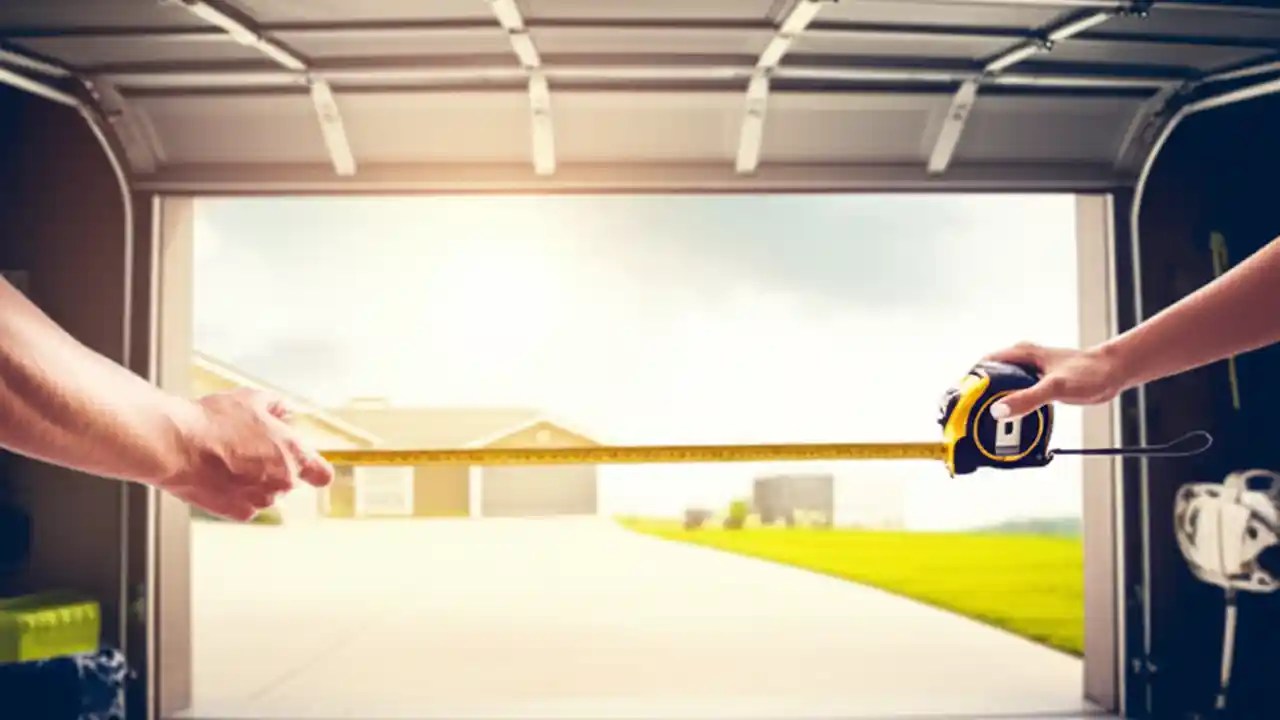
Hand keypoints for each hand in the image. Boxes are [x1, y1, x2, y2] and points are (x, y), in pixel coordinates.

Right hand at [159, 388, 333, 520]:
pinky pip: (245, 506)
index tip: (307, 467)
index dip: (314, 470)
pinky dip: (235, 495)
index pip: (322, 474)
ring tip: (228, 459)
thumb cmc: (214, 420)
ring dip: (254, 482)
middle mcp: (283, 481)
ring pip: (266, 494)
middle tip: (248, 448)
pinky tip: (219, 477)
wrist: (177, 443)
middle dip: (274, 467)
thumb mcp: (252, 399)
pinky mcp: (236, 512)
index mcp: (294, 454)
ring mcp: (260, 499)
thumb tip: (287, 411)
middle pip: (289, 480)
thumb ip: (278, 406)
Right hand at [982, 342, 1128, 419]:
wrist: (1114, 372)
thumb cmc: (1089, 372)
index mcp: (1020, 354)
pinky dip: (1010, 406)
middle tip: (969, 415)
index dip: (969, 382)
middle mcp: (1022, 361)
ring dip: (993, 401)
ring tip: (984, 420)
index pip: (983, 366)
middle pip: (989, 377)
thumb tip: (999, 411)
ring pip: (1002, 387)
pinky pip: (1017, 395)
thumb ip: (1027, 399)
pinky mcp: (1038, 384)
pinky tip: (1010, 419)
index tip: (960, 400)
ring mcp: (1030, 373)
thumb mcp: (1055, 387)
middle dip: (977, 395)